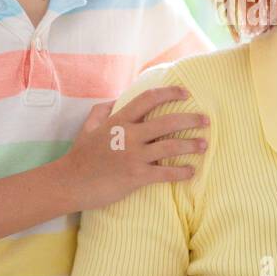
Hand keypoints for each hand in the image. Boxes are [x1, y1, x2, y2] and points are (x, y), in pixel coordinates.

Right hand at [58, 86, 208, 211]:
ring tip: (204, 145)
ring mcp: (134, 155)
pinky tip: (191, 172)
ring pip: (171, 145)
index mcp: (119, 120)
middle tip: (206, 120)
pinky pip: (165, 172)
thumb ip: (102, 110)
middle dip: (191, 119)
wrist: (70, 183)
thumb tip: (115, 99)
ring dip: (191, 145)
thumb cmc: (80, 156)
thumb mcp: (88, 127)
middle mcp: (129, 135)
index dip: (170, 92)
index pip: (148, 99)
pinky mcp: (137, 176)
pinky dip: (181, 172)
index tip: (186, 92)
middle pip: (167, 121)